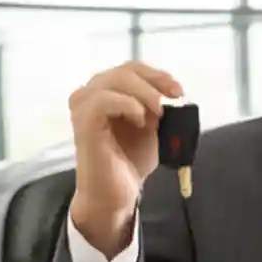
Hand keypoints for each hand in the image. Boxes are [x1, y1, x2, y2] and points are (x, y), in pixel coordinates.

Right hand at [68, 61, 183, 258]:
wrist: (116, 192)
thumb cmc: (131, 159)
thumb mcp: (153, 127)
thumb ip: (157, 107)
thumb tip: (172, 93)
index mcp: (106, 92)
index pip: (131, 68)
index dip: (157, 75)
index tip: (178, 91)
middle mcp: (89, 94)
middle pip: (124, 70)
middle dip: (154, 83)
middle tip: (173, 101)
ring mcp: (83, 108)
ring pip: (113, 80)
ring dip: (144, 93)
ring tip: (159, 114)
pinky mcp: (83, 123)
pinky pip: (104, 100)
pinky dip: (128, 105)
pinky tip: (141, 121)